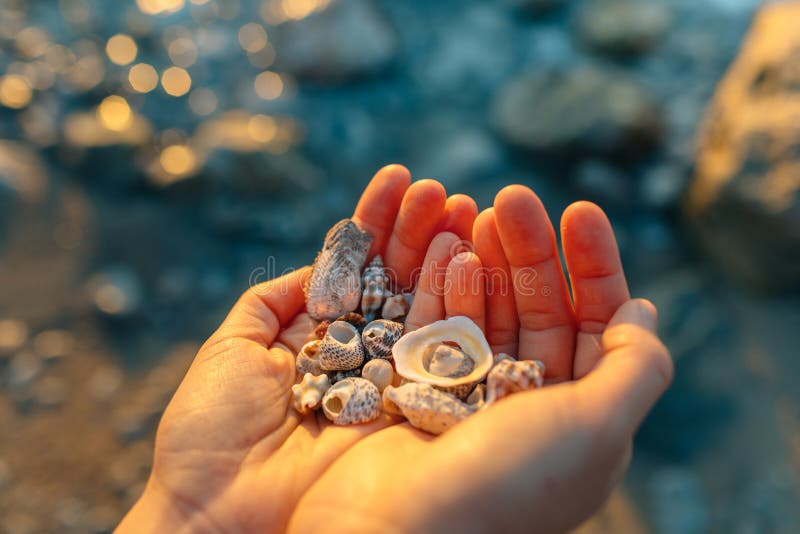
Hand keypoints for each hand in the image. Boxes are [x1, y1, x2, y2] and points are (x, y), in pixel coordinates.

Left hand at [117, 164, 477, 532]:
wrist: (218, 515)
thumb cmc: (210, 433)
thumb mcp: (234, 345)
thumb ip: (276, 300)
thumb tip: (319, 263)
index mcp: (323, 339)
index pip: (359, 270)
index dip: (376, 225)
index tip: (397, 179)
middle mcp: (365, 358)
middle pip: (399, 284)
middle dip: (419, 232)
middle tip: (441, 189)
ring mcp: (394, 386)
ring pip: (428, 311)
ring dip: (445, 257)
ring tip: (459, 207)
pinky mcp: (416, 418)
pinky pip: (441, 356)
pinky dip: (456, 307)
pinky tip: (468, 258)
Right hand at [289, 187, 672, 532]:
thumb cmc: (506, 486)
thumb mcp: (598, 428)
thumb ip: (635, 371)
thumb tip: (644, 312)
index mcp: (575, 418)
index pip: (596, 326)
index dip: (593, 267)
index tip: (579, 212)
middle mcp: (522, 406)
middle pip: (535, 309)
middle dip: (529, 251)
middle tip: (512, 196)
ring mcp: (464, 396)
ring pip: (483, 312)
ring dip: (484, 259)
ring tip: (475, 210)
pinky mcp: (412, 389)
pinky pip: (431, 324)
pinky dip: (439, 284)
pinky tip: (444, 245)